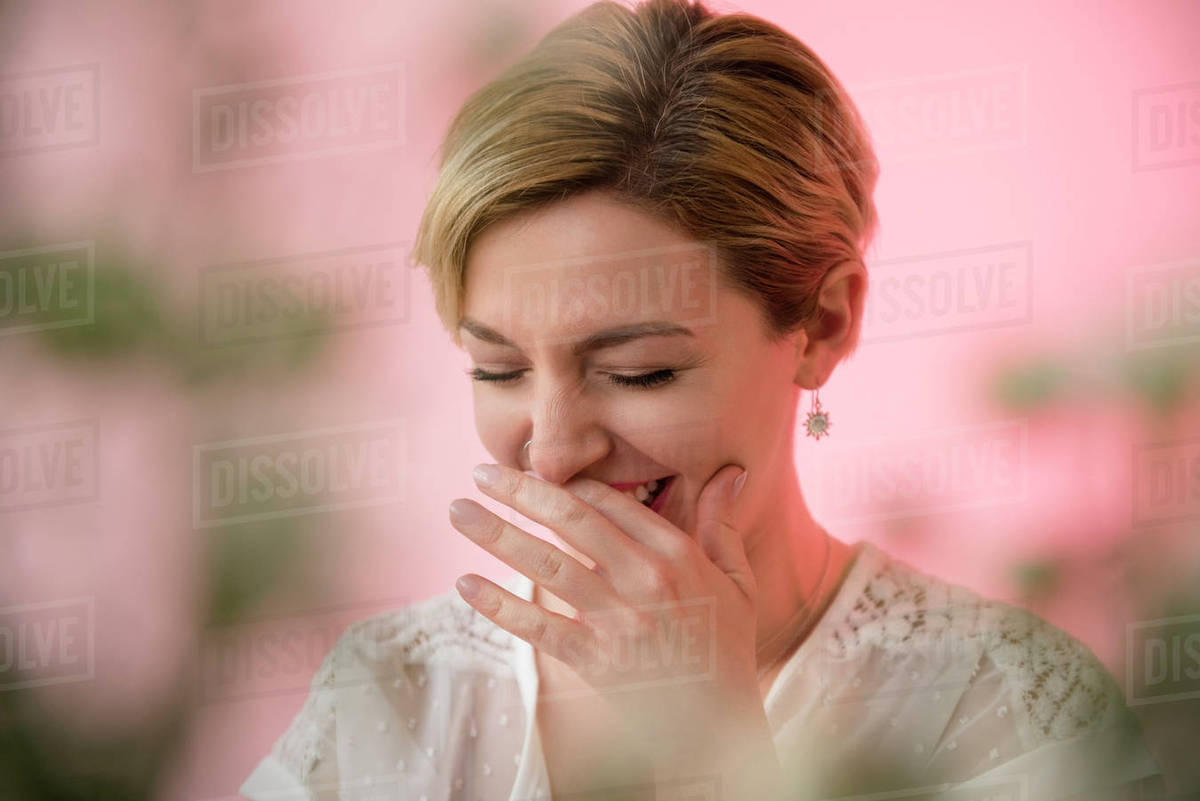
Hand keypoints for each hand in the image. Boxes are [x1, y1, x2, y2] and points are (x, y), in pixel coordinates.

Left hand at [448, 463, 781, 797]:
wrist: (719, 725)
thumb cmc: (725, 648)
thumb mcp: (737, 581)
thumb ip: (722, 524)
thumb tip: (730, 471)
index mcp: (675, 554)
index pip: (610, 503)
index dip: (567, 483)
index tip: (533, 472)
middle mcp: (645, 579)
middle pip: (570, 520)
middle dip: (520, 492)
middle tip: (479, 473)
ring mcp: (618, 620)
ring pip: (547, 564)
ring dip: (497, 535)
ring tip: (458, 512)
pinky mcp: (595, 660)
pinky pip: (540, 627)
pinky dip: (500, 606)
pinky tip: (466, 584)